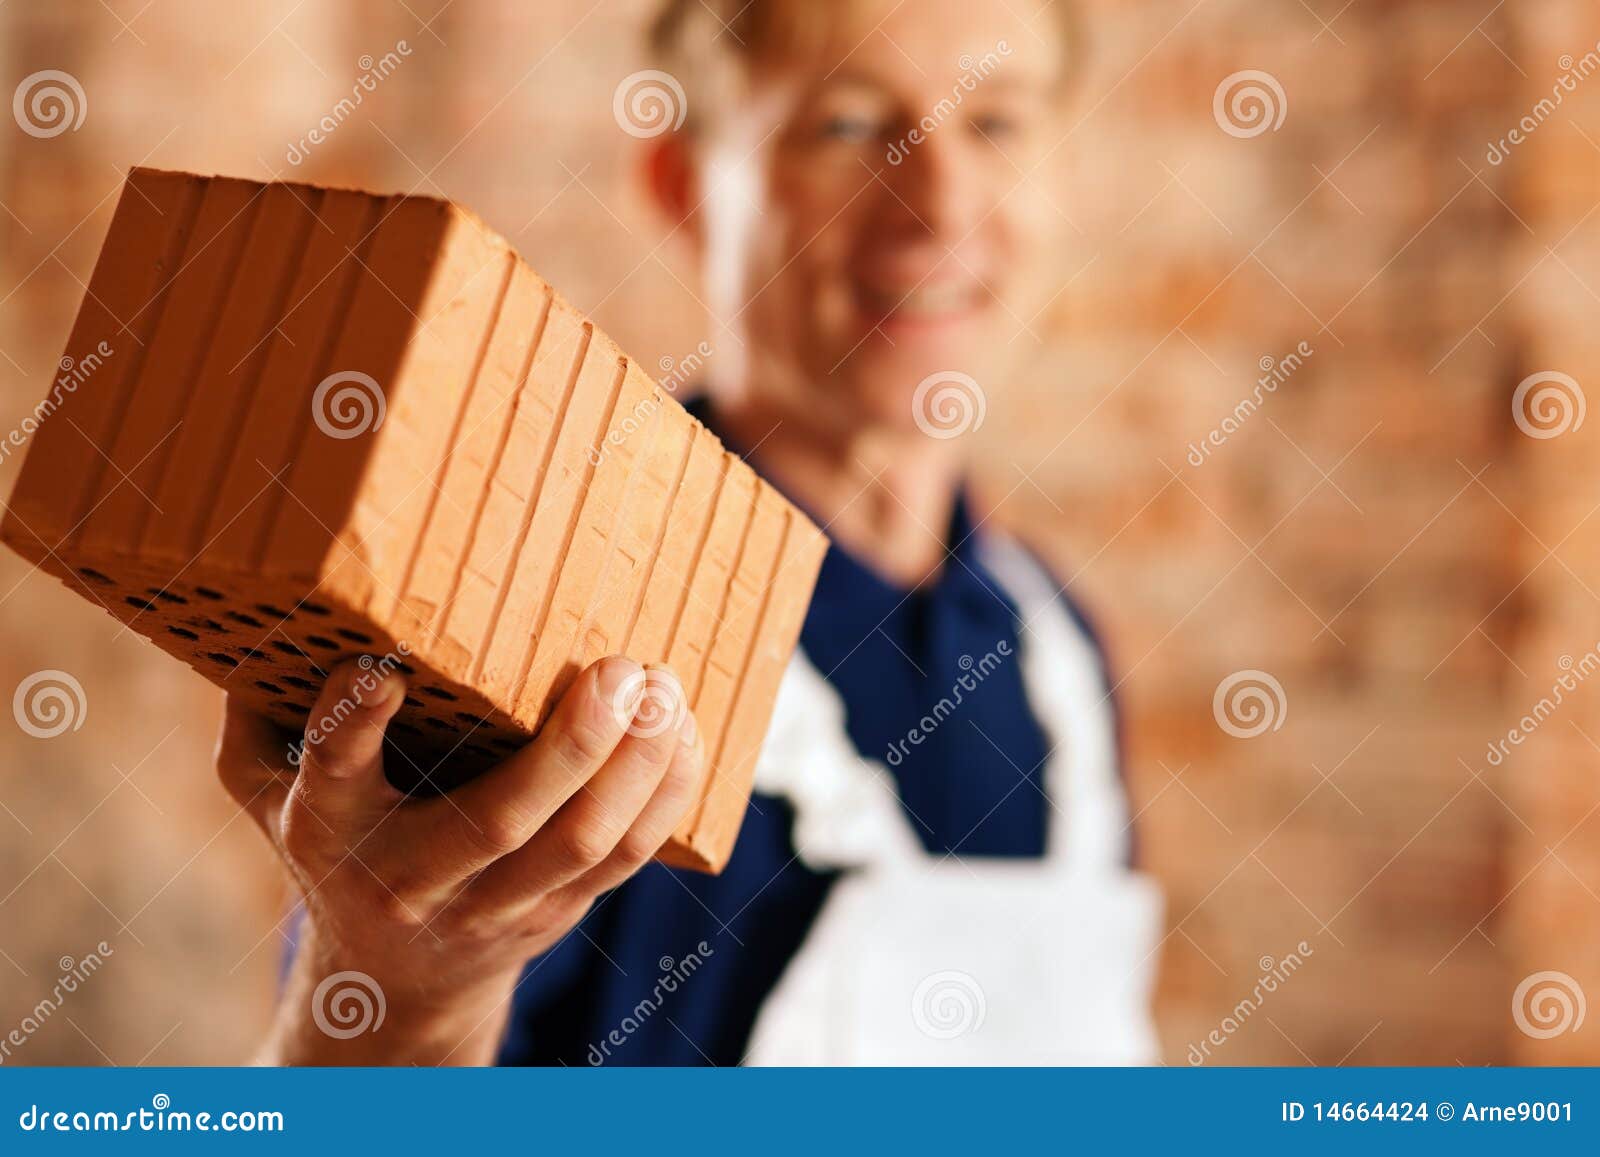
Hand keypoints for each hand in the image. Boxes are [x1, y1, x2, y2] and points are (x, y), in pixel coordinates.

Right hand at [215, 654, 701, 1064]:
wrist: (392, 984)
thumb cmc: (334, 848)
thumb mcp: (267, 793)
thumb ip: (260, 718)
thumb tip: (277, 608)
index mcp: (332, 829)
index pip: (333, 776)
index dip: (353, 727)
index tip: (382, 671)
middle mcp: (414, 875)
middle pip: (499, 824)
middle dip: (568, 748)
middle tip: (617, 670)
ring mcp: (495, 905)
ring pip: (582, 846)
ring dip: (638, 767)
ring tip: (665, 690)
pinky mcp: (558, 912)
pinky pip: (627, 859)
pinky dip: (667, 795)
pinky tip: (684, 732)